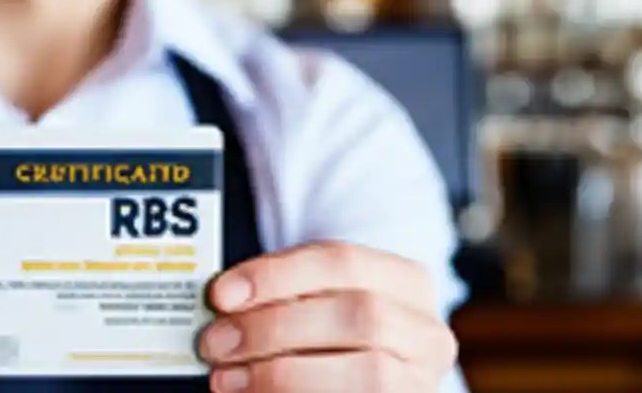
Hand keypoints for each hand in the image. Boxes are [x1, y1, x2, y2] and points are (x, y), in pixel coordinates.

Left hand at [198, 242, 456, 391]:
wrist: (360, 383)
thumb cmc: (326, 334)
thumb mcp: (313, 303)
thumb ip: (281, 295)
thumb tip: (221, 300)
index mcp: (406, 282)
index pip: (340, 261)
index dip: (276, 275)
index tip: (221, 294)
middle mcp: (426, 332)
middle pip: (358, 315)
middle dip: (275, 328)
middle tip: (215, 342)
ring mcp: (422, 380)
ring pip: (370, 372)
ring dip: (285, 373)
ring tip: (227, 378)